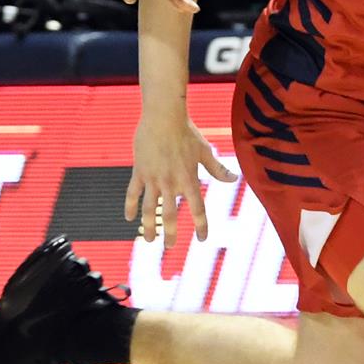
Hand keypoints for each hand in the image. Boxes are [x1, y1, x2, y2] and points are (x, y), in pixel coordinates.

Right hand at [126, 113, 235, 242]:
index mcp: (189, 179)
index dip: (201, 226)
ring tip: (149, 240)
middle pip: (170, 215)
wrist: (163, 116)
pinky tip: (128, 218)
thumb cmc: (186, 132)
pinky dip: (130, 206)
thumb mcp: (204, 151)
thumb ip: (217, 168)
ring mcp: (153, 178)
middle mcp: (170, 182)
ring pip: (149, 209)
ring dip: (149, 226)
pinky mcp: (139, 171)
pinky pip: (132, 193)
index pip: (198, 209)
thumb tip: (234, 179)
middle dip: (170, 234)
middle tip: (169, 247)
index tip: (202, 238)